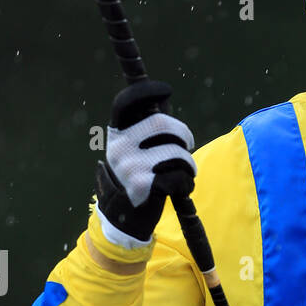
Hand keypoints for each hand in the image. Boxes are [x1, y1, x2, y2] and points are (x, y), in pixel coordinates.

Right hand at [95, 79, 196, 241]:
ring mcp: (130, 166)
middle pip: (163, 124)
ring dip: (189, 163)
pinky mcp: (143, 186)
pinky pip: (179, 176)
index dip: (147, 92)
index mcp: (117, 134)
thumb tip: (163, 99)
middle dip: (184, 134)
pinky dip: (187, 182)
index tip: (165, 90)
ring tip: (184, 172)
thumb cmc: (138, 176)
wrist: (125, 216)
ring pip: (176, 152)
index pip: (126, 103)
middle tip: (188, 145)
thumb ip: (146, 129)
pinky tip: (181, 188)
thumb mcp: (134, 150)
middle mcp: (119, 147)